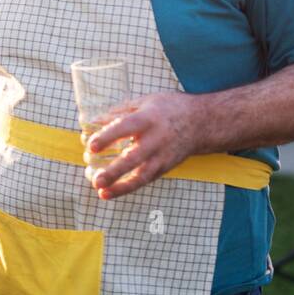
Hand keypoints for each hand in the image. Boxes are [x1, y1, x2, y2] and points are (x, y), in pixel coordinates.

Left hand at [84, 92, 205, 198]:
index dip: (108, 137)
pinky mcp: (165, 167)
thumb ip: (118, 112)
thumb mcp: (144, 102)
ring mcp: (162, 156)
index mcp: (148, 119)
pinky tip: (109, 192)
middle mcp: (156, 139)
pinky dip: (127, 187)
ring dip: (121, 186)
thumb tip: (91, 123)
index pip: (126, 128)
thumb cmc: (168, 109)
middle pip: (134, 158)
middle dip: (115, 171)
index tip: (91, 146)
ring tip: (101, 192)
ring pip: (142, 175)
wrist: (202, 122)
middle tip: (97, 180)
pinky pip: (145, 180)